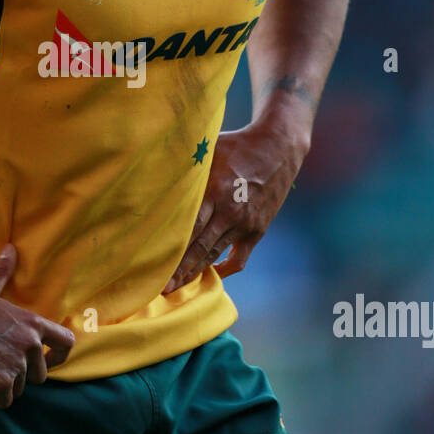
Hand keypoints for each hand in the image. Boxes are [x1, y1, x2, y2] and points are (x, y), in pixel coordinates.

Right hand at [0, 245, 74, 407]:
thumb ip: (2, 272)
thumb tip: (9, 248)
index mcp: (33, 324)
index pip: (66, 343)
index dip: (59, 356)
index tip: (48, 361)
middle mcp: (31, 345)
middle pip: (39, 375)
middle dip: (21, 374)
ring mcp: (18, 365)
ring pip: (19, 388)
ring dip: (3, 384)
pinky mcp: (2, 384)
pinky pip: (4, 400)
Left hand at [161, 122, 306, 293]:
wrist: (278, 147)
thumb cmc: (236, 145)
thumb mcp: (208, 150)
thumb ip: (187, 169)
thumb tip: (156, 175)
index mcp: (215, 192)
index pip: (188, 229)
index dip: (171, 251)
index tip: (156, 266)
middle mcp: (230, 212)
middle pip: (199, 248)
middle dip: (179, 270)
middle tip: (162, 288)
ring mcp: (246, 223)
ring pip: (215, 254)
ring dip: (196, 271)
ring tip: (178, 286)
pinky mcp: (258, 229)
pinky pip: (240, 257)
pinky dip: (225, 268)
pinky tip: (212, 274)